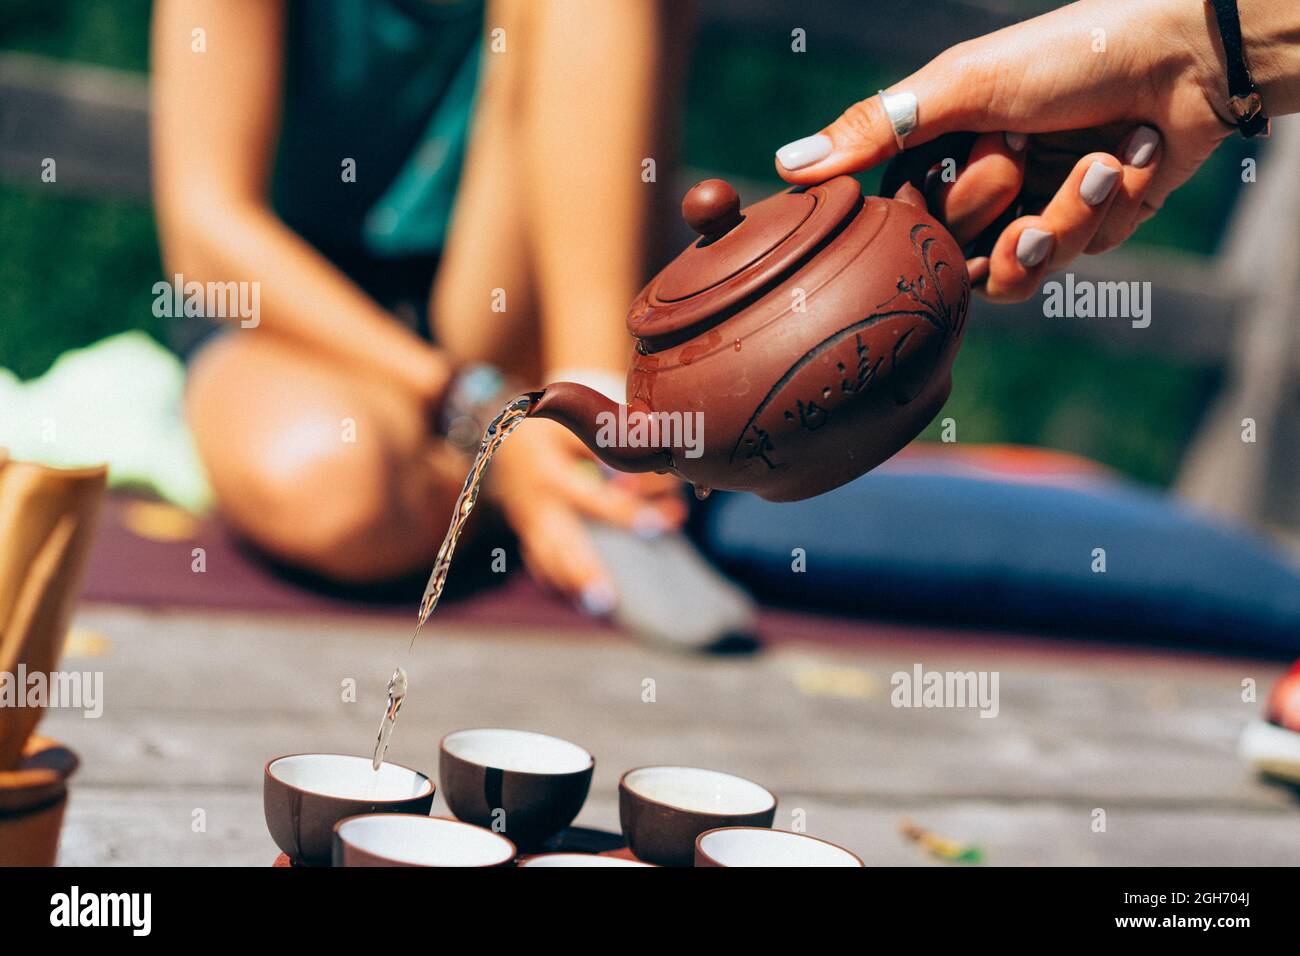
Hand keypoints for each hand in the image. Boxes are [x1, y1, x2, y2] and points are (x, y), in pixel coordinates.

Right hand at [487, 418, 686, 610]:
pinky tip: (578, 599)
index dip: (627, 511)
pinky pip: (538, 561)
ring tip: (600, 605)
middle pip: (561, 544)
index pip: (593, 499)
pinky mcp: (526, 531)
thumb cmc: (546, 427)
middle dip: (584, 572)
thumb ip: (606, 444)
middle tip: (608, 599)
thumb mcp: (569, 423)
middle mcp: (536, 504)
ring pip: (547, 560)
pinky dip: (556, 581)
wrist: (496, 433)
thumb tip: (648, 463)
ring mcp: (528, 522)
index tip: (657, 524)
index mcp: (550, 474)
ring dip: (572, 583)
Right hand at [774, 0, 1235, 300]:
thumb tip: (785, 167)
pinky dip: (1108, 207)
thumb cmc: (1067, 55)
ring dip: (1065, 215)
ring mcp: (1033, 213)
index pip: (904, 224)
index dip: (933, 207)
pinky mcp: (1088, 230)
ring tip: (1103, 161)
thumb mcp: (961, 85)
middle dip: (1001, 204)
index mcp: (941, 152)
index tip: (969, 158)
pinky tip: (1133, 155)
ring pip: (1018, 272)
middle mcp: (981, 189)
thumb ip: (876, 130)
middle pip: (958, 257)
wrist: (1185, 57)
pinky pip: (1077, 258)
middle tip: (1028, 143)